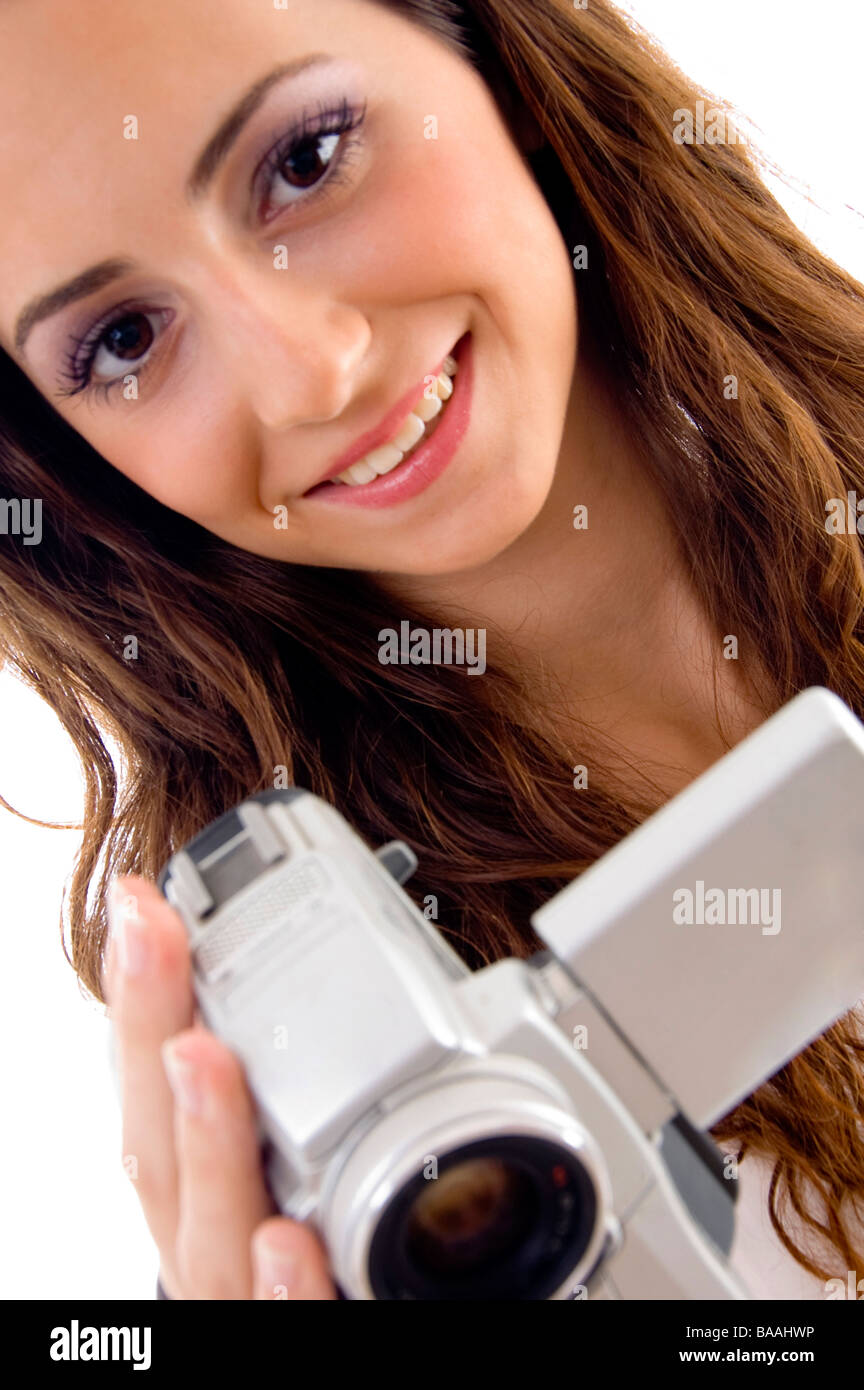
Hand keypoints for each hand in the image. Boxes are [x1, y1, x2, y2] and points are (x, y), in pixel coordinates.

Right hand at [104, 874, 336, 1299]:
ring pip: (209, 1229)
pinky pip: (285, 1324)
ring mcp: (241, 1295)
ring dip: (205, 1140)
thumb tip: (314, 941)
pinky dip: (281, 1287)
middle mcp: (203, 1238)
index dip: (139, 995)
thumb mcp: (283, 1159)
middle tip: (157, 938)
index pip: (151, 1083)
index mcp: (196, 1184)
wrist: (325, 1318)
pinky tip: (287, 1241)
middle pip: (158, 1146)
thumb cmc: (298, 1258)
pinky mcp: (301, 1330)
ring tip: (202, 1056)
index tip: (143, 901)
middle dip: (151, 1032)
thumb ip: (281, 1079)